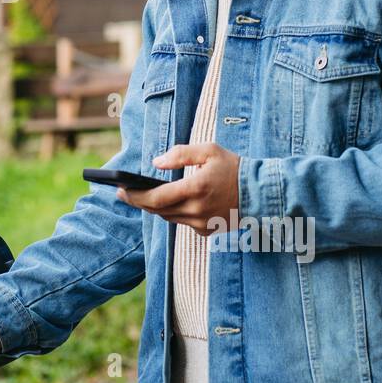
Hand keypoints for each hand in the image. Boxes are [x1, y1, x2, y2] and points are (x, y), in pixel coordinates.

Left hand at [117, 142, 239, 234]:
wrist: (260, 193)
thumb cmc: (233, 167)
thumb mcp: (208, 151)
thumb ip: (180, 154)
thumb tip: (156, 163)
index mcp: (196, 189)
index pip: (156, 198)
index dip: (135, 196)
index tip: (120, 189)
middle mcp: (197, 210)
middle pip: (157, 210)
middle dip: (138, 201)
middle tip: (123, 192)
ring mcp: (201, 224)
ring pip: (167, 217)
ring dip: (153, 207)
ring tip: (139, 196)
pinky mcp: (206, 231)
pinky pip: (181, 222)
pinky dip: (171, 212)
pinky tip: (164, 202)